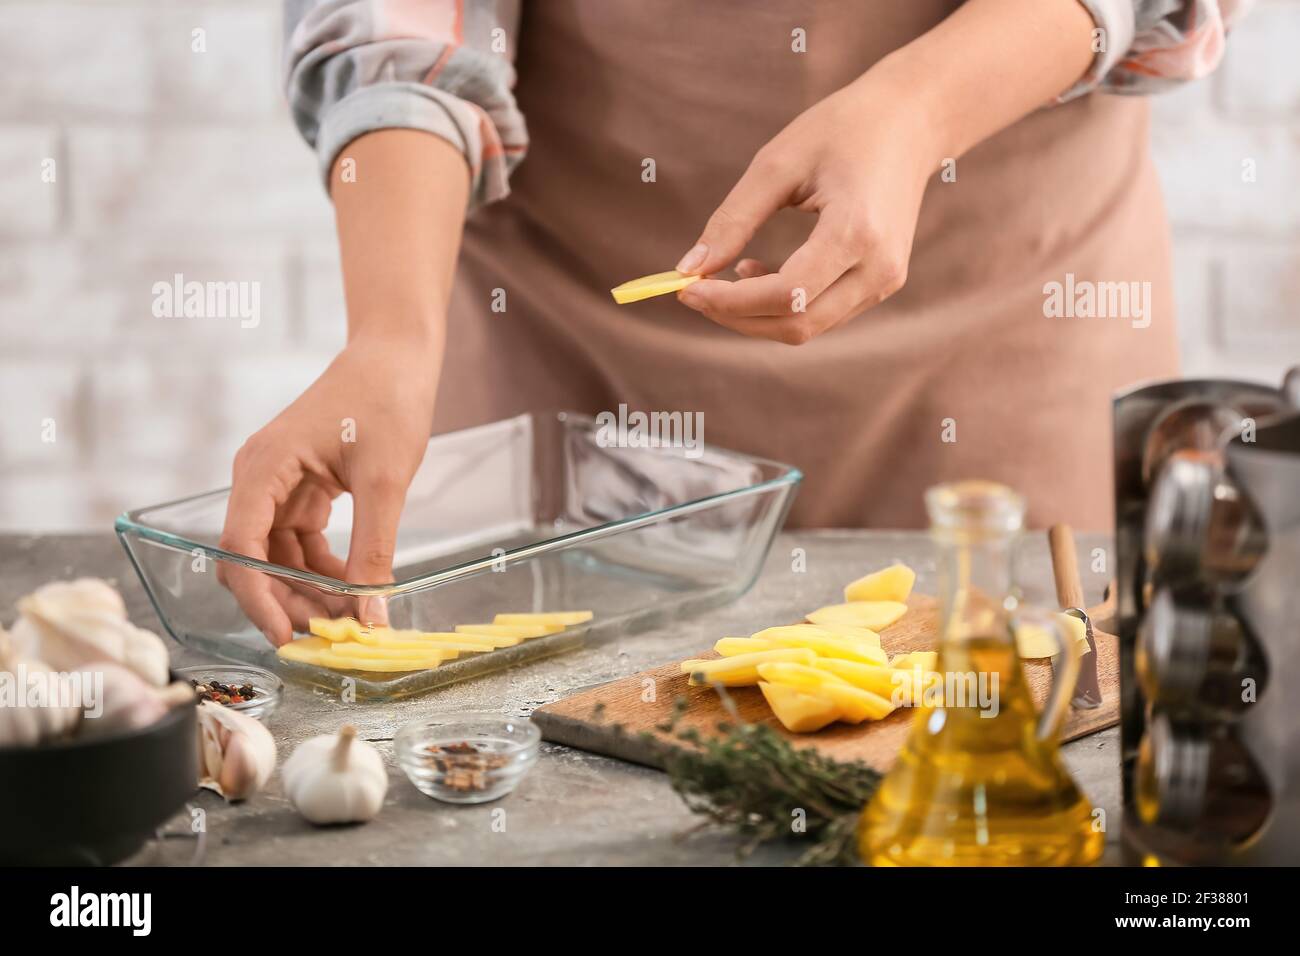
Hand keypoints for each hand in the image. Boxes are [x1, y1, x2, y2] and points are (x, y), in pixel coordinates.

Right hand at [218, 334, 436, 644]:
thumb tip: (370, 616)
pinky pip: (298, 541)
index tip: (288, 638)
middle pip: (253, 559)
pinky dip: (320, 569)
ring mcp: (277, 483)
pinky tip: (352, 588)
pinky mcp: (299, 486)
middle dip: (286, 602)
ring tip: (347, 619)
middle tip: (330, 636)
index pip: (240, 549)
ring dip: (306, 591)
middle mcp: (259, 476)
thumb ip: (374, 552)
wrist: (396, 354)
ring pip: (276, 556)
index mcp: (263, 467)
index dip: (259, 600)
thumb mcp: (385, 483)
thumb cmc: (387, 400)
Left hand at [674, 64, 942, 344]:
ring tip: (728, 274)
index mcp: (857, 232)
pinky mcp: (882, 284)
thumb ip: (732, 220)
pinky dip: (781, 306)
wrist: (911, 121)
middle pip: (796, 324)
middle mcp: (879, 268)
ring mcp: (886, 281)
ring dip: (756, 314)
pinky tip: (757, 272)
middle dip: (736, 316)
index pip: (785, 295)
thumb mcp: (777, 163)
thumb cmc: (842, 129)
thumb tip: (688, 269)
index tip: (686, 288)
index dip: (729, 302)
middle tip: (694, 290)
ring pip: (807, 327)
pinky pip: (822, 314)